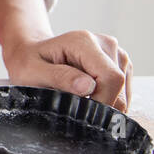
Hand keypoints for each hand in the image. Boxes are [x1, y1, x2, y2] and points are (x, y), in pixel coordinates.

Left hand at [2, 29, 131, 111]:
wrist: (31, 53)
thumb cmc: (28, 62)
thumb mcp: (32, 72)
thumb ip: (59, 77)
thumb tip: (88, 87)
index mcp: (84, 41)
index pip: (111, 77)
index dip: (102, 100)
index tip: (83, 112)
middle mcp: (105, 43)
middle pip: (120, 85)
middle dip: (103, 104)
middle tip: (77, 108)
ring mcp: (115, 52)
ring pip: (124, 91)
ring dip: (105, 102)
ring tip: (78, 98)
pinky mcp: (120, 63)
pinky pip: (124, 90)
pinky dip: (109, 99)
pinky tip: (89, 96)